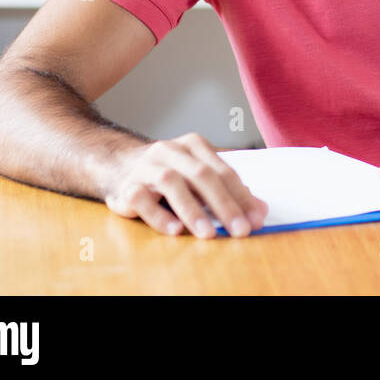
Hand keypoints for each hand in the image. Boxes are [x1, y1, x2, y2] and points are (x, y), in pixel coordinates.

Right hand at [102, 132, 267, 238]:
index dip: (242, 196)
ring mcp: (147, 166)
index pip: (224, 171)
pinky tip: (175, 230)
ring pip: (171, 184)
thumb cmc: (170, 174)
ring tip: (209, 234)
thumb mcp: (199, 177)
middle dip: (224, 204)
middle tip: (240, 230)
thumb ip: (229, 191)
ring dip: (193, 211)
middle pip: (202, 176)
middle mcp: (171, 151)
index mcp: (195, 145)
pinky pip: (142, 199)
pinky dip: (159, 215)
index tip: (257, 220)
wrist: (119, 165)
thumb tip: (260, 211)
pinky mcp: (126, 186)